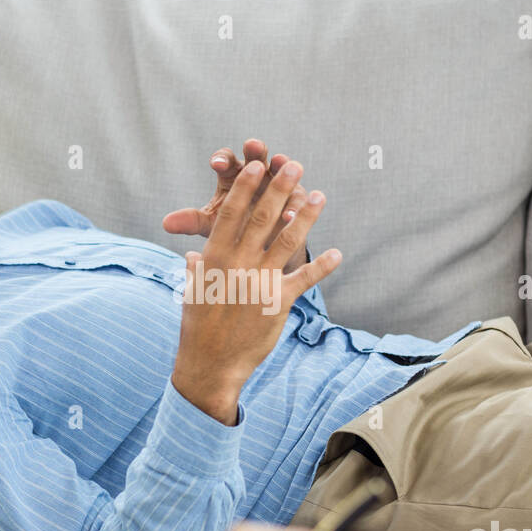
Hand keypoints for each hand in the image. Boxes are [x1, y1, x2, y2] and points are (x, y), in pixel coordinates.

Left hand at [163, 138, 312, 274]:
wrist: (257, 248)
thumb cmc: (231, 230)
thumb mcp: (212, 226)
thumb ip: (192, 222)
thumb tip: (165, 224)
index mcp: (232, 176)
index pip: (225, 160)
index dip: (221, 159)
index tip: (216, 164)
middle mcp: (257, 173)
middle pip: (255, 155)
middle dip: (254, 149)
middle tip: (253, 146)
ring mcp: (279, 184)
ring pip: (281, 169)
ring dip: (282, 165)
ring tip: (282, 163)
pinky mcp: (296, 199)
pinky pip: (297, 198)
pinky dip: (294, 203)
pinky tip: (290, 212)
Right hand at [170, 158, 340, 423]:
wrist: (210, 364)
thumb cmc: (198, 328)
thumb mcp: (193, 293)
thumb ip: (196, 269)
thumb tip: (194, 253)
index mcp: (214, 258)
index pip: (230, 215)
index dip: (244, 188)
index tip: (255, 167)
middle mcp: (237, 265)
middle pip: (261, 219)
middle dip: (278, 190)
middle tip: (294, 166)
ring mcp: (258, 282)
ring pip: (286, 241)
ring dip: (305, 217)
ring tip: (319, 195)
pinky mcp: (277, 303)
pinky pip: (304, 280)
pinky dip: (323, 267)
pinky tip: (338, 254)